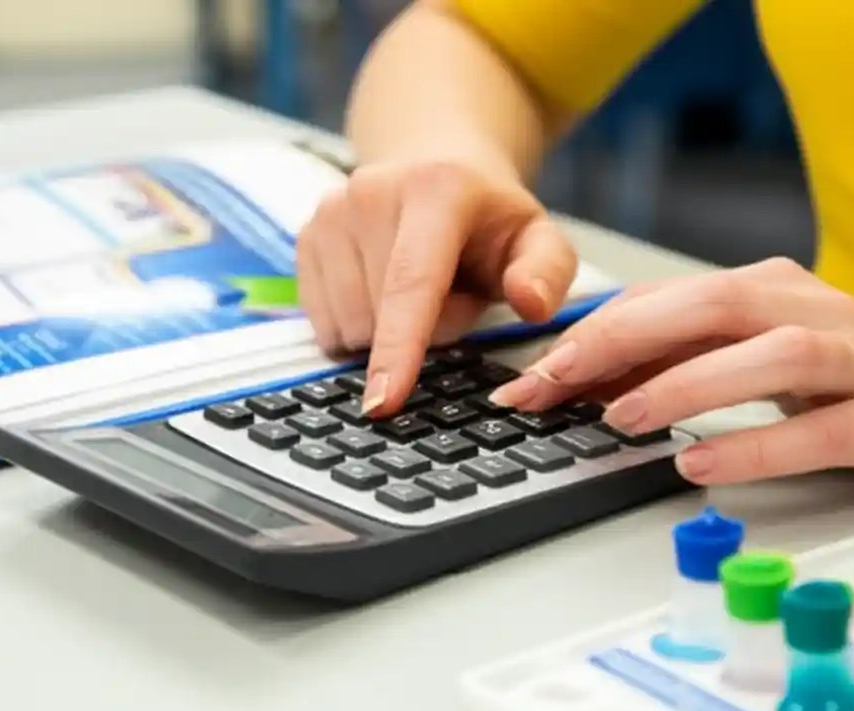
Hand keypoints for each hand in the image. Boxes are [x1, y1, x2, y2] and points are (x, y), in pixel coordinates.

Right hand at [296, 160, 577, 416]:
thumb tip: (532, 303)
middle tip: (453, 295)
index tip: (384, 402)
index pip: (411, 282)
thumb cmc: (490, 218)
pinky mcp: (305, 235)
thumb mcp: (537, 239)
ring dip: (387, 331)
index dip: (398, 347)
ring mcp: (330, 213)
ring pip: (349, 325)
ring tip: (419, 290)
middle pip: (381, 315)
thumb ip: (548, 272)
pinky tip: (381, 291)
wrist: (438, 163)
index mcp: (435, 189)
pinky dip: (357, 325)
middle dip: (423, 332)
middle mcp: (370, 192)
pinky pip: (324, 322)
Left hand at [488, 257, 853, 492]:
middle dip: (619, 341)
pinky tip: (702, 464)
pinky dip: (757, 445)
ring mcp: (853, 358)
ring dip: (686, 384)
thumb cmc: (852, 376)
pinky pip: (820, 427)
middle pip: (705, 305)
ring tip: (621, 417)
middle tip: (553, 381)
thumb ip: (681, 359)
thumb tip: (590, 377)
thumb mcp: (755, 354)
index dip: (590, 334)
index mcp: (764, 290)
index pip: (663, 300)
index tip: (529, 376)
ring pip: (767, 354)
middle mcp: (805, 309)